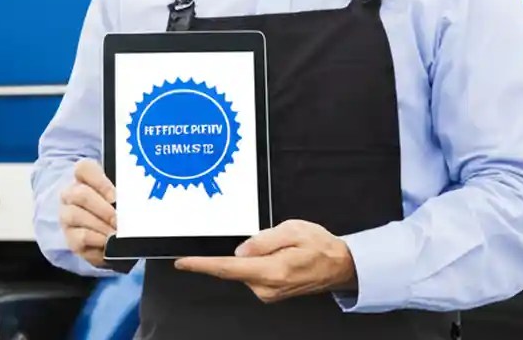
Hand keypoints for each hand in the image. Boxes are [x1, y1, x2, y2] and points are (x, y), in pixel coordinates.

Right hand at [59, 158, 117, 268]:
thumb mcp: (124, 199)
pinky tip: (108, 242)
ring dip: (100, 225)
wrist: (114, 239)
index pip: (83, 169)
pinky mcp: (70, 238)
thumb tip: (133, 204)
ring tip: (115, 233)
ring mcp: (67, 216)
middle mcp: (71, 195)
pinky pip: (80, 237)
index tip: (116, 197)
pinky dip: (96, 240)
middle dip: (103, 209)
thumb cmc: (119, 213)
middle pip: (81, 194)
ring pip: (76, 215)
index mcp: (85, 179)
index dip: (100, 182)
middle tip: (119, 220)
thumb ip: (126, 197)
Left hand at [174, 220, 356, 302]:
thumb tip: (240, 251)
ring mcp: (269, 293)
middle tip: (273, 240)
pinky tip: (280, 256)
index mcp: (272, 271)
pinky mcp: (270, 293)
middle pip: (234, 268)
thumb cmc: (320, 246)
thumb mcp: (292, 229)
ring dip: (254, 256)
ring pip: (244, 270)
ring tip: (283, 247)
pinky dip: (258, 263)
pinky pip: (253, 274)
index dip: (202, 265)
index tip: (182, 262)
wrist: (340, 266)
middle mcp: (268, 287)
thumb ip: (263, 240)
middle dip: (242, 251)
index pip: (227, 268)